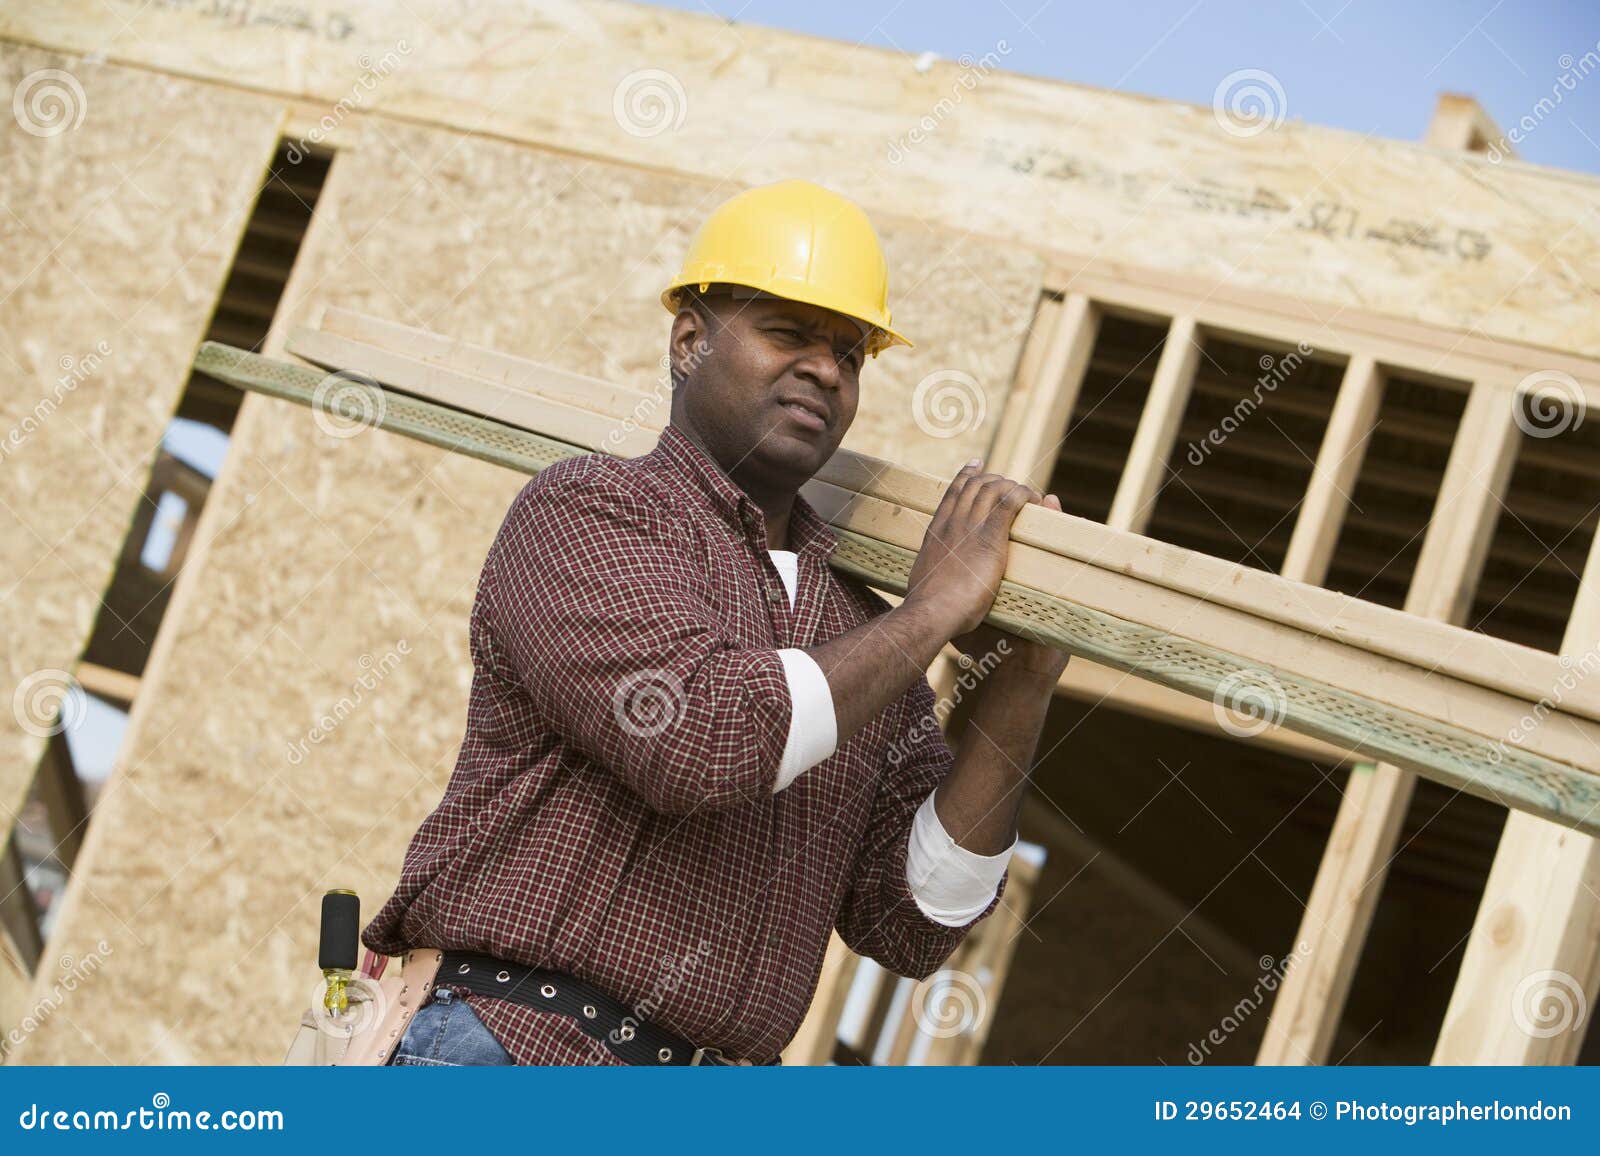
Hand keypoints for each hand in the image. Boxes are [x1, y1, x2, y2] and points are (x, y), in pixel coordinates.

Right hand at [906, 462, 1067, 661]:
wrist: (932, 611)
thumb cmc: (928, 607)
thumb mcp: (925, 581)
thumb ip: (931, 576)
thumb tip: (924, 586)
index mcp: (937, 531)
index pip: (952, 493)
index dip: (966, 475)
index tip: (976, 465)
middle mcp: (952, 522)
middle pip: (976, 485)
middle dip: (996, 479)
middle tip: (1012, 485)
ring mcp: (970, 527)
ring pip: (993, 488)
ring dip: (1014, 487)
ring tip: (1029, 496)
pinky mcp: (989, 537)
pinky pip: (1009, 502)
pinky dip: (1023, 495)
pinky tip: (1033, 498)